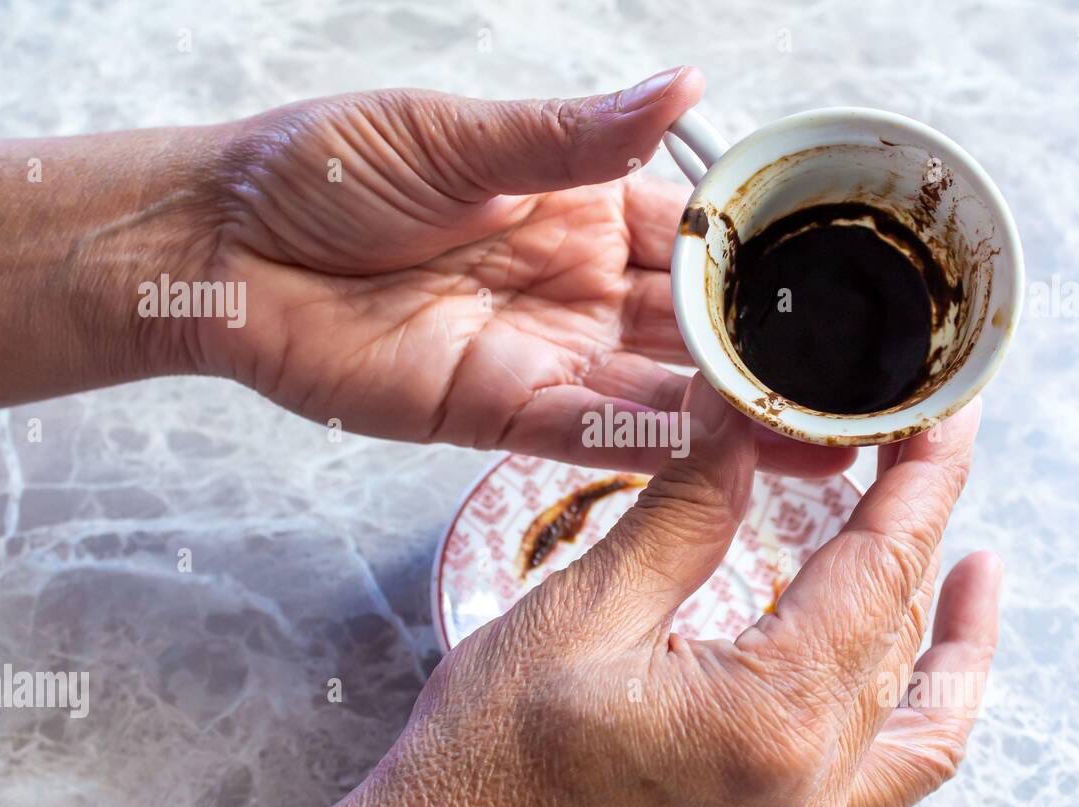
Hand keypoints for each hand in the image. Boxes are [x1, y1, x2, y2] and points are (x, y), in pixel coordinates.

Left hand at [183, 68, 852, 475]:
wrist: (226, 244)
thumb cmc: (330, 169)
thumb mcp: (463, 137)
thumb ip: (578, 136)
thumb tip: (685, 84)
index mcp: (579, 208)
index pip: (692, 244)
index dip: (759, 271)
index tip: (836, 295)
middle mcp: (574, 288)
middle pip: (689, 332)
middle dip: (764, 363)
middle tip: (851, 393)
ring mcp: (540, 354)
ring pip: (654, 392)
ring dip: (729, 419)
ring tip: (816, 439)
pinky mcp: (493, 411)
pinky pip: (584, 430)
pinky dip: (646, 439)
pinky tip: (715, 451)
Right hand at [285, 381, 999, 806]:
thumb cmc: (485, 764)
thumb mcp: (580, 613)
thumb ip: (683, 516)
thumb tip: (741, 424)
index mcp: (766, 720)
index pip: (879, 570)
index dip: (921, 480)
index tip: (948, 416)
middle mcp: (809, 790)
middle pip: (900, 630)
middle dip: (918, 526)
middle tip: (917, 450)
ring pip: (919, 714)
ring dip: (941, 625)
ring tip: (958, 556)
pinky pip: (891, 779)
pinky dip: (920, 709)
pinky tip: (911, 666)